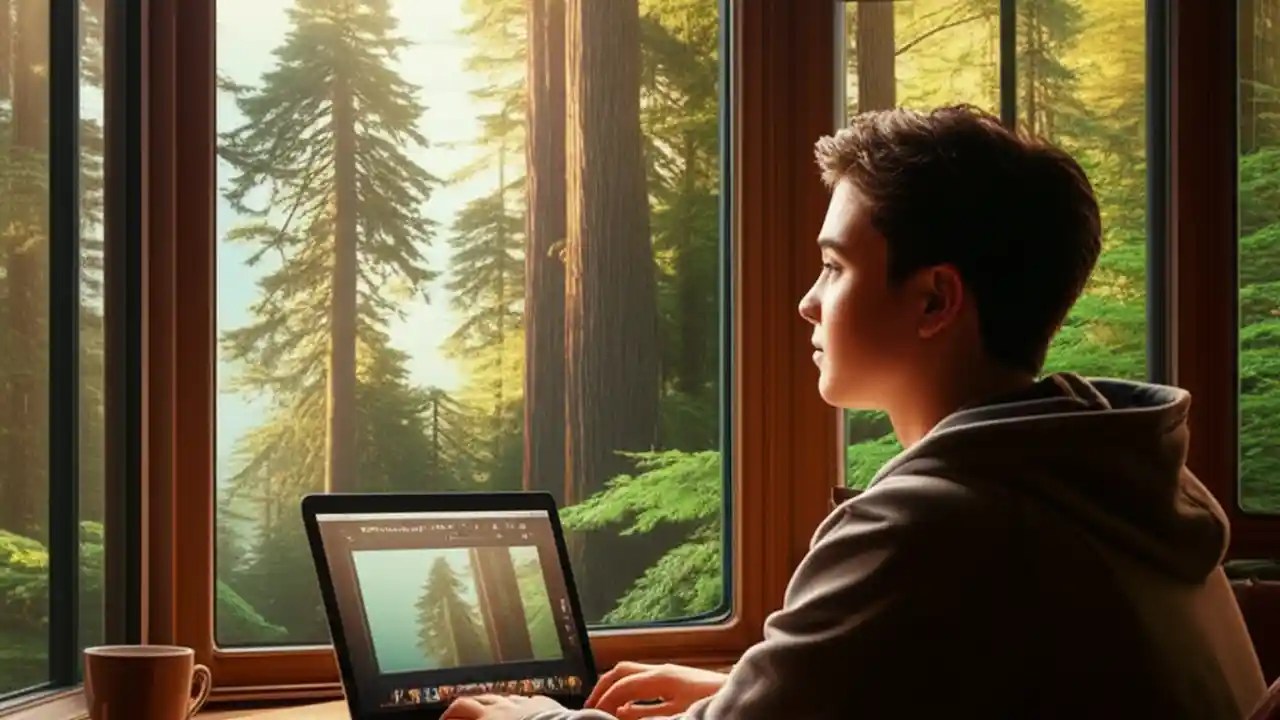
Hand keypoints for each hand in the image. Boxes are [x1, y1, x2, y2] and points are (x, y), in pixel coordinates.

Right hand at [442, 694, 564, 719]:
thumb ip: (477, 719)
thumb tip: (472, 718)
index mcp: (485, 719)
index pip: (459, 710)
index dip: (449, 716)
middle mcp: (500, 708)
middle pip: (472, 701)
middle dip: (459, 709)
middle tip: (454, 717)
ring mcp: (522, 703)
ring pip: (498, 697)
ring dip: (486, 704)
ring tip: (483, 712)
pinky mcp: (542, 703)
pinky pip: (525, 700)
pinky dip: (515, 706)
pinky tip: (518, 710)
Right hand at [587, 662, 727, 718]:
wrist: (744, 694)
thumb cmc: (712, 703)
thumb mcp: (677, 716)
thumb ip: (647, 716)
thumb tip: (621, 715)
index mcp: (661, 677)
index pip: (621, 685)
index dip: (604, 701)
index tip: (592, 716)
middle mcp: (662, 670)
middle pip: (621, 671)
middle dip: (602, 688)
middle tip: (589, 708)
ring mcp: (669, 672)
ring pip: (630, 673)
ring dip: (614, 687)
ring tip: (603, 707)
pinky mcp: (676, 679)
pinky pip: (642, 680)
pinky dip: (628, 691)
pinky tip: (628, 709)